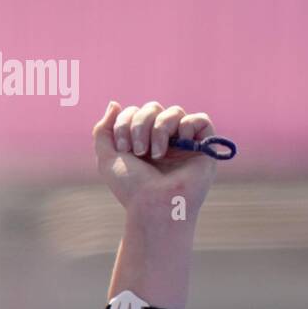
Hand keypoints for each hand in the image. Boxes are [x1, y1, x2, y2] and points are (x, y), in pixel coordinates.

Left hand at [93, 99, 216, 218]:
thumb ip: (104, 131)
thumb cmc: (132, 188)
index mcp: (141, 141)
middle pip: (152, 108)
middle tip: (138, 151)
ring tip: (156, 154)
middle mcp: (163, 140)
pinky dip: (187, 125)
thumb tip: (114, 104)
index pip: (134, 112)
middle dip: (140, 125)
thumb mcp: (107, 159)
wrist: (153, 205)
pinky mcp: (203, 146)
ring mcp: (183, 142)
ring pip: (173, 112)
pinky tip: (179, 142)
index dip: (125, 123)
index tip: (123, 149)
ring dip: (159, 129)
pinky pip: (199, 119)